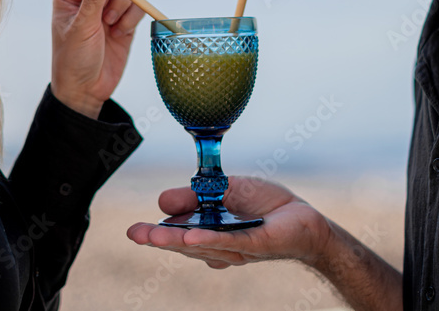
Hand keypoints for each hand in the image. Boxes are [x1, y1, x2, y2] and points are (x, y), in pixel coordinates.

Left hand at [51, 0, 144, 117]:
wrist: (86, 89)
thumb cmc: (73, 59)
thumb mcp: (80, 28)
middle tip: (109, 11)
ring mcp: (110, 7)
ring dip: (124, 5)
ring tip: (111, 25)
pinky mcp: (126, 20)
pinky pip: (138, 6)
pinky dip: (132, 18)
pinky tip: (119, 34)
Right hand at [126, 176, 332, 268]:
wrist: (304, 218)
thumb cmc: (266, 206)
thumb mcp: (226, 190)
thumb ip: (196, 194)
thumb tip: (163, 200)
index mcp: (209, 232)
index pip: (179, 234)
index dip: (158, 234)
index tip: (135, 231)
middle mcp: (218, 246)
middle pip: (184, 244)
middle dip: (158, 240)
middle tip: (135, 235)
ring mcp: (236, 248)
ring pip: (202, 245)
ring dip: (177, 241)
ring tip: (154, 237)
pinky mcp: (255, 246)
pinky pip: (229, 243)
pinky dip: (209, 240)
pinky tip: (192, 238)